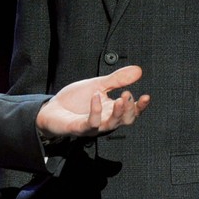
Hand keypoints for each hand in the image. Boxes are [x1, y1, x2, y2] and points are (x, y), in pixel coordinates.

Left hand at [36, 65, 150, 138]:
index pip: (131, 112)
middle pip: (125, 121)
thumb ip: (118, 79)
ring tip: (121, 97)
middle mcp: (105, 120)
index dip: (140, 106)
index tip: (146, 96)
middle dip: (130, 109)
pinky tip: (96, 96)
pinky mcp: (79, 128)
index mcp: (112, 111)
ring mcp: (93, 126)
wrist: (52, 108)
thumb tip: (138, 70)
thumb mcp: (98, 84)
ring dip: (118, 112)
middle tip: (128, 95)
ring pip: (111, 124)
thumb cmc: (75, 100)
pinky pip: (91, 123)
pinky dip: (95, 110)